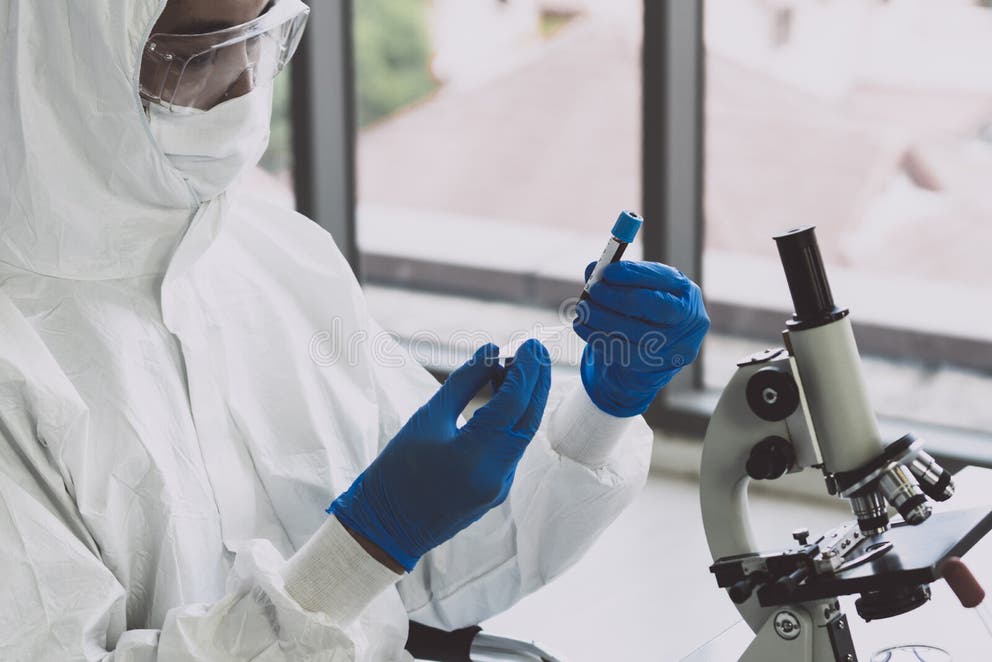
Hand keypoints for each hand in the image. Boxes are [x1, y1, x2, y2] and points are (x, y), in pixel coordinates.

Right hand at [329, 340, 551, 571]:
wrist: (385, 527)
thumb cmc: (396, 472)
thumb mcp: (426, 418)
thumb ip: (463, 383)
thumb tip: (491, 351)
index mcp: (475, 455)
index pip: (514, 403)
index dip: (524, 369)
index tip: (527, 343)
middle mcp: (496, 474)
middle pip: (529, 418)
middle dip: (537, 380)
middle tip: (534, 349)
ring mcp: (500, 486)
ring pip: (524, 434)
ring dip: (525, 400)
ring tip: (511, 367)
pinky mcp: (497, 491)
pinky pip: (512, 448)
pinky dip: (512, 420)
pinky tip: (500, 399)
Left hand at [574, 260, 709, 416]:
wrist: (655, 351)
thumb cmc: (647, 312)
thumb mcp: (641, 290)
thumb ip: (619, 278)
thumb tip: (593, 269)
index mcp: (686, 292)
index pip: (660, 278)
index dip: (631, 274)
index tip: (605, 272)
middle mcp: (688, 318)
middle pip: (649, 305)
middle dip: (616, 296)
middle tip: (593, 290)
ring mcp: (675, 345)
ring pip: (633, 330)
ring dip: (601, 317)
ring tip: (583, 308)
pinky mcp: (657, 366)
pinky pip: (623, 352)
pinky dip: (598, 337)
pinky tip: (583, 326)